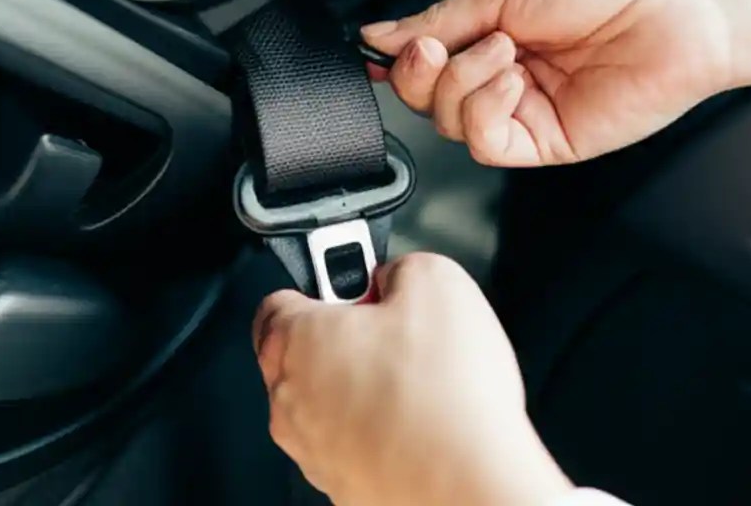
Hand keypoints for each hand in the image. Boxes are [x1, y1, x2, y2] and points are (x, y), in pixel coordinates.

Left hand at [252, 253, 571, 505]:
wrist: (470, 489)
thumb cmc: (447, 399)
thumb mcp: (435, 280)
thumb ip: (399, 266)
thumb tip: (394, 278)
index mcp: (295, 340)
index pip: (279, 299)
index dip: (327, 286)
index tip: (360, 286)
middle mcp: (289, 400)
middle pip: (306, 351)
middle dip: (351, 337)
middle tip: (399, 333)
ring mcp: (313, 450)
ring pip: (331, 402)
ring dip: (368, 388)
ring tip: (423, 384)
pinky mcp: (343, 486)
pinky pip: (355, 444)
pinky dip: (383, 432)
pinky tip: (426, 425)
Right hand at [363, 0, 750, 166]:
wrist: (678, 0)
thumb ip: (436, 19)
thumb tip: (379, 34)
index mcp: (491, 28)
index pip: (423, 60)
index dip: (397, 58)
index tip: (380, 48)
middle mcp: (504, 72)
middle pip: (427, 98)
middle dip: (420, 72)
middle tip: (438, 46)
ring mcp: (525, 108)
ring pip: (450, 123)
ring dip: (461, 83)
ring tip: (501, 48)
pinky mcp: (547, 141)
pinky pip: (487, 143)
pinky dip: (483, 109)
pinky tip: (509, 78)